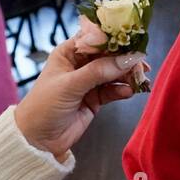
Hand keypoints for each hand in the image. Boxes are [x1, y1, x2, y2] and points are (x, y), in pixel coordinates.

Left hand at [13, 35, 143, 158]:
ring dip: (128, 75)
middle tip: (142, 64)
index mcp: (68, 53)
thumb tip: (127, 59)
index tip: (133, 40)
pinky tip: (129, 92)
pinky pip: (114, 90)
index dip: (115, 38)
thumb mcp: (70, 85)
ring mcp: (89, 82)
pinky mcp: (96, 99)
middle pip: (109, 55)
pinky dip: (123, 90)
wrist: (37, 140)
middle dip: (126, 59)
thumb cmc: (44, 106)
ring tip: (140, 79)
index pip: (95, 38)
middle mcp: (80, 64)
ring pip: (115, 72)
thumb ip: (98, 71)